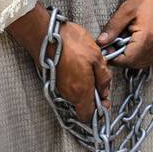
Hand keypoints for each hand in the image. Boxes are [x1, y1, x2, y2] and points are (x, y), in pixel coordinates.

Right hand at [9, 6, 110, 122]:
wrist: (48, 35)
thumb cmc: (72, 44)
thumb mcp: (97, 57)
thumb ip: (104, 78)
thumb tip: (105, 91)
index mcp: (81, 92)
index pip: (87, 116)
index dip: (98, 111)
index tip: (104, 101)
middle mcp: (68, 94)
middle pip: (82, 106)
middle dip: (92, 96)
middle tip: (100, 81)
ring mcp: (59, 88)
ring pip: (75, 96)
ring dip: (84, 88)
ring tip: (90, 70)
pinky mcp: (55, 80)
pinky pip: (68, 87)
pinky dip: (76, 81)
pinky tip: (80, 67)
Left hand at [98, 0, 152, 68]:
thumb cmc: (146, 0)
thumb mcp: (126, 10)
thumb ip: (112, 28)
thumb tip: (100, 43)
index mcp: (146, 38)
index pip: (125, 60)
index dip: (113, 57)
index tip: (107, 47)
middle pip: (132, 64)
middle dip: (121, 57)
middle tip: (114, 43)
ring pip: (140, 64)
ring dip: (129, 58)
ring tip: (125, 42)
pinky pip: (148, 60)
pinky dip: (138, 57)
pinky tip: (134, 45)